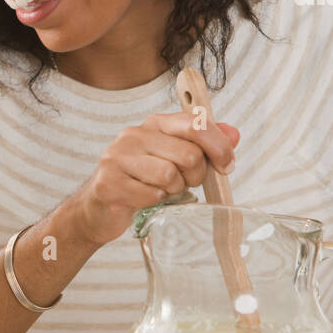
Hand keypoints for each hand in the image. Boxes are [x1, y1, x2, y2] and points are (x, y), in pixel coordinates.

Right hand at [73, 112, 238, 245]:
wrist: (99, 209)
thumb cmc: (142, 181)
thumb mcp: (175, 158)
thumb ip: (204, 144)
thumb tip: (234, 134)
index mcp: (154, 124)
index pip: (195, 124)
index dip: (219, 147)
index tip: (226, 166)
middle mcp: (134, 135)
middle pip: (188, 154)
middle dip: (195, 176)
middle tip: (184, 184)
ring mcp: (117, 158)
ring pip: (169, 175)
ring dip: (173, 191)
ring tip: (162, 191)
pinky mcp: (109, 183)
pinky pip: (151, 195)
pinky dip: (155, 202)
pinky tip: (145, 200)